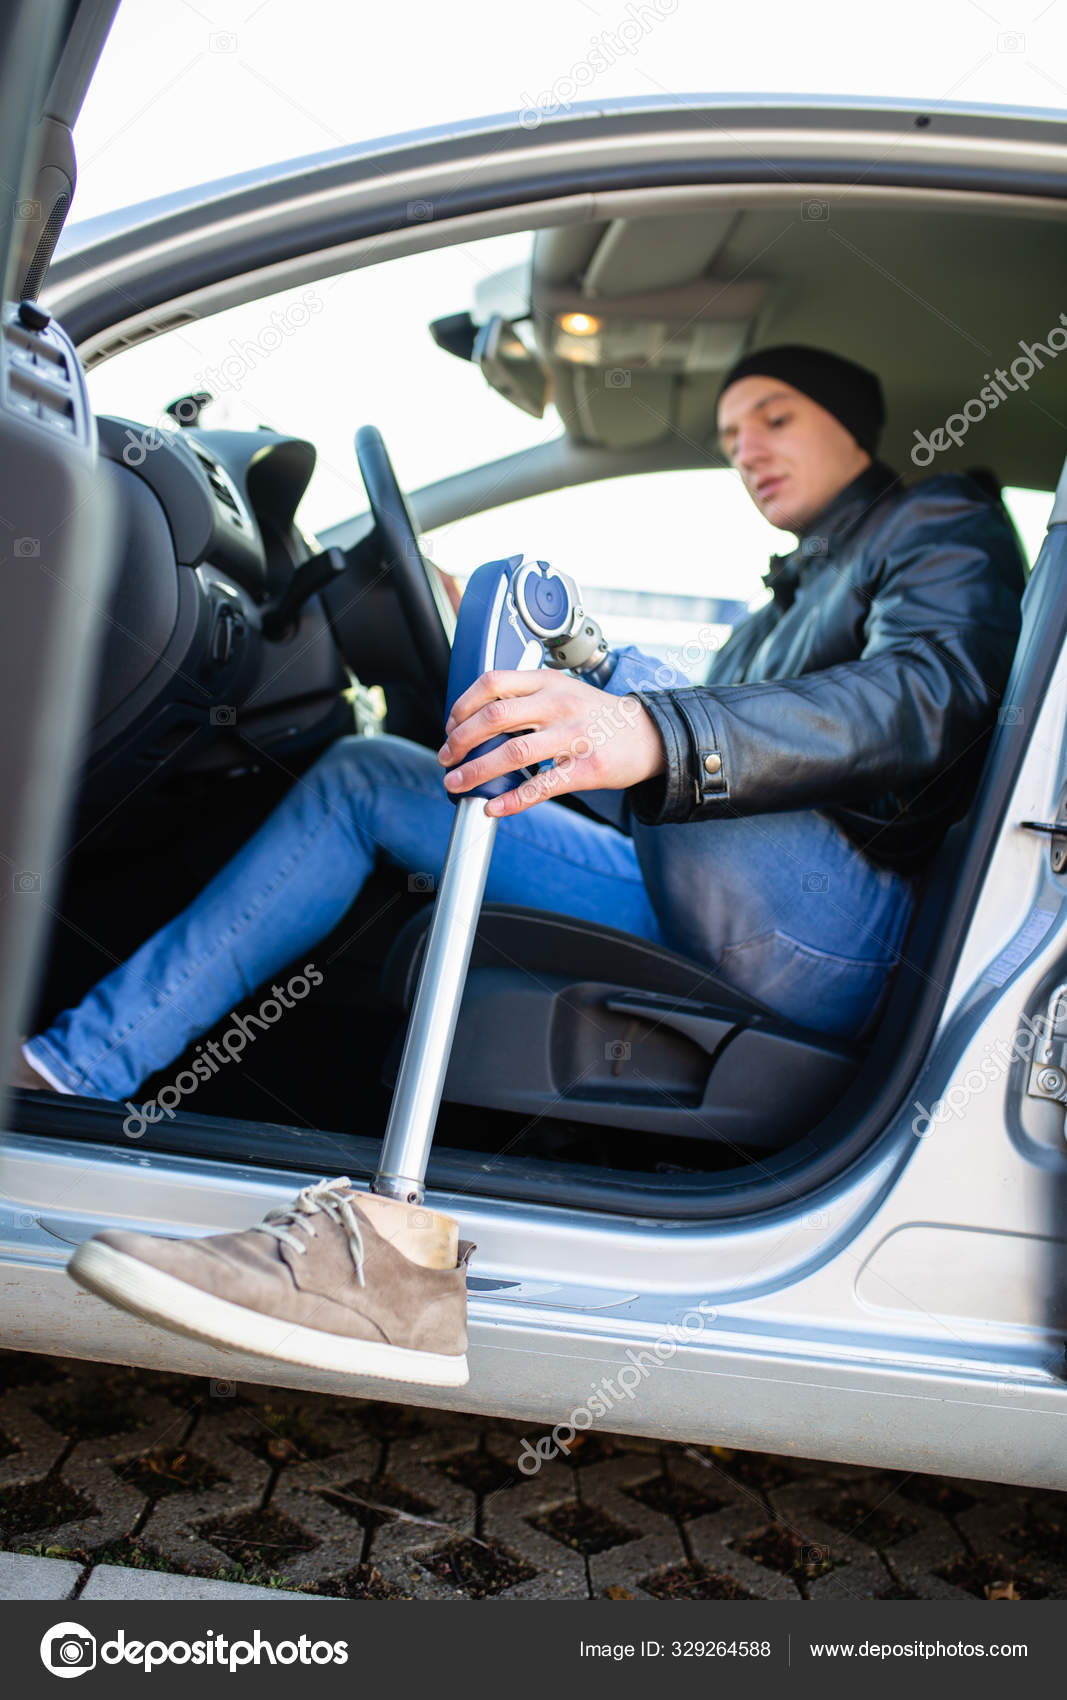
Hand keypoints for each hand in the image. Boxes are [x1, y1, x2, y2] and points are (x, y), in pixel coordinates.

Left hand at [438, 668, 665, 817]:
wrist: (649, 735)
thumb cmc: (598, 717)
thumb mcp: (563, 691)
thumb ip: (526, 698)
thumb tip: (476, 721)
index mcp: (549, 682)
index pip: (492, 683)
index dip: (462, 706)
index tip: (450, 726)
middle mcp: (559, 704)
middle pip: (494, 718)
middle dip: (460, 741)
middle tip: (447, 758)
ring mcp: (575, 736)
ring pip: (513, 753)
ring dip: (476, 772)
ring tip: (457, 783)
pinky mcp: (587, 769)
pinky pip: (542, 785)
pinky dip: (512, 800)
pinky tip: (494, 807)